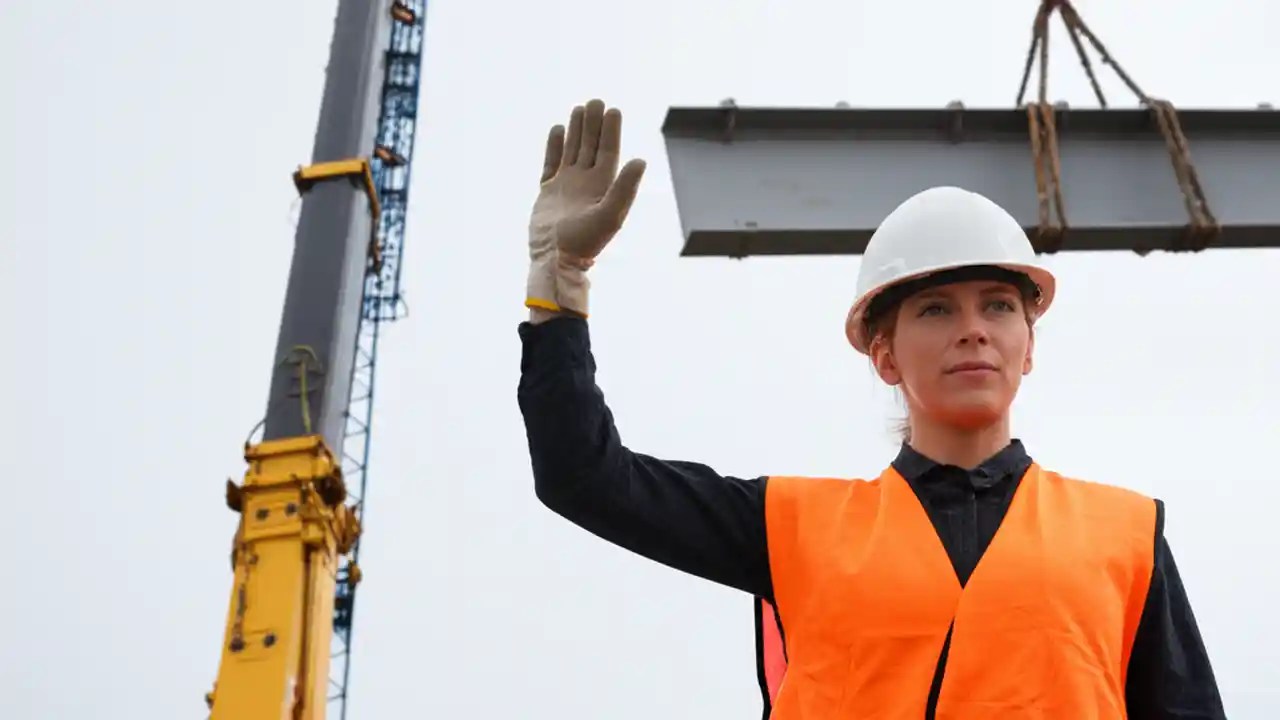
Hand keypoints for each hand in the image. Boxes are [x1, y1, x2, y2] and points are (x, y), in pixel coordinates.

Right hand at [526, 99, 645, 317]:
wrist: (555, 260)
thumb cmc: (585, 241)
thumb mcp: (610, 215)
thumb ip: (624, 188)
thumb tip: (641, 160)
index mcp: (603, 187)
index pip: (608, 152)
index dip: (611, 131)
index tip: (612, 110)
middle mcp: (586, 183)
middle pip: (591, 147)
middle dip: (593, 124)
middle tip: (595, 101)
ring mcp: (566, 186)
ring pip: (572, 151)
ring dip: (576, 130)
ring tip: (579, 108)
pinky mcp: (548, 192)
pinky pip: (551, 163)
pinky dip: (554, 147)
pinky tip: (558, 129)